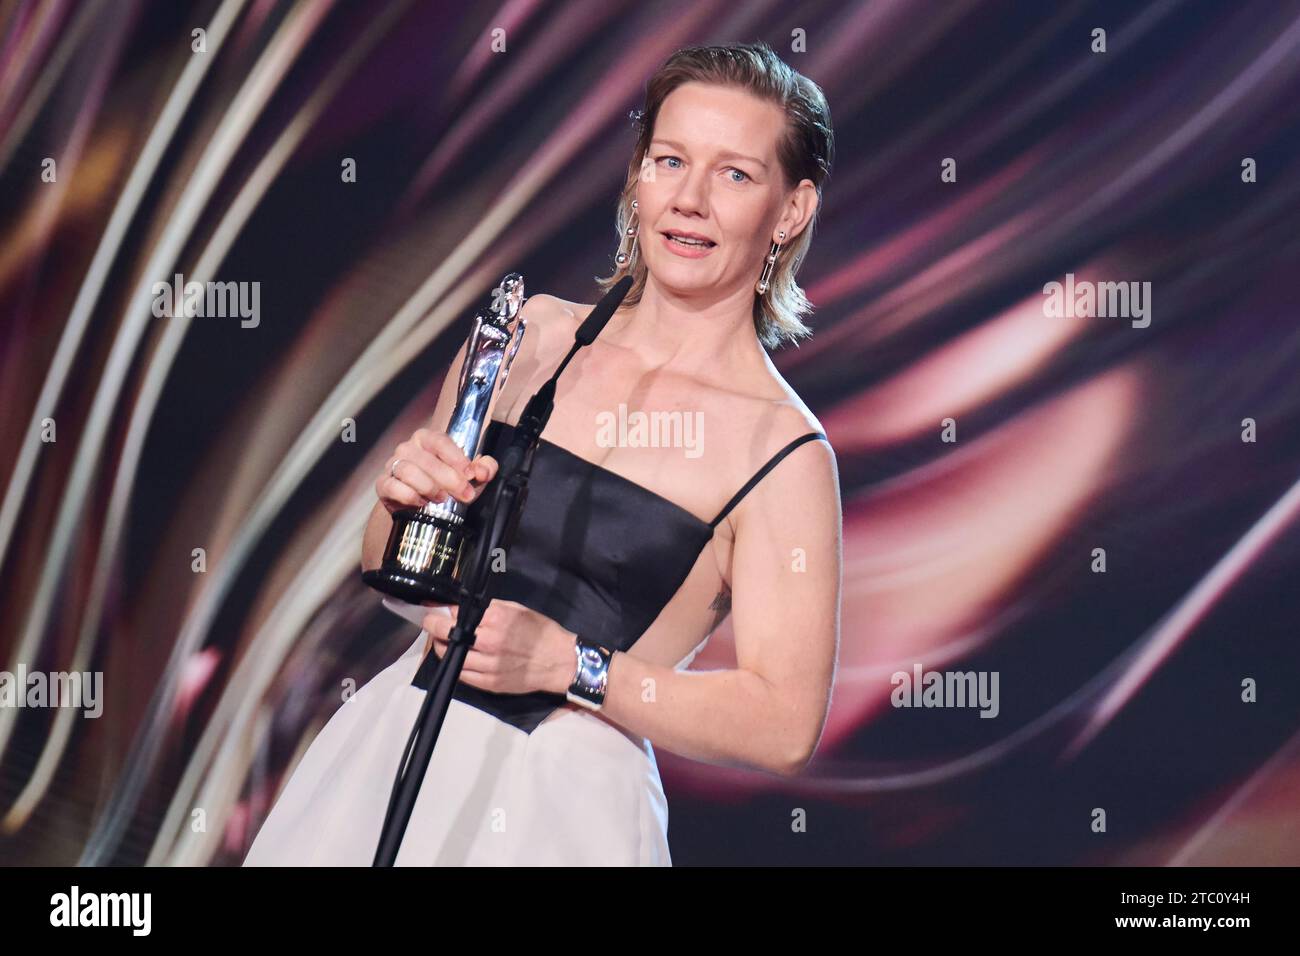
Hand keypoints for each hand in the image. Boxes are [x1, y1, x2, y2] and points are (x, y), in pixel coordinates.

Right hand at [376, 423, 498, 513]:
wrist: (424, 507)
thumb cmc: (447, 484)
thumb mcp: (470, 476)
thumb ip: (484, 468)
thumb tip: (483, 470)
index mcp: (428, 439)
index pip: (440, 441)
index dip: (456, 458)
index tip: (470, 474)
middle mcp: (408, 448)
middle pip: (426, 459)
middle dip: (449, 479)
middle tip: (464, 494)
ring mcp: (393, 465)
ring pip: (408, 471)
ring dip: (429, 487)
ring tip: (442, 499)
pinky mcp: (383, 484)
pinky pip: (391, 486)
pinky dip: (408, 496)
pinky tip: (421, 503)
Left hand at [422, 600, 574, 695]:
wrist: (559, 661)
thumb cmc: (541, 632)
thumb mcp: (517, 610)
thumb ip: (488, 608)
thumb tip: (462, 608)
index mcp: (496, 619)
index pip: (455, 615)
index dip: (438, 612)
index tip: (431, 611)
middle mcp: (489, 641)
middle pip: (447, 635)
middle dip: (434, 629)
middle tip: (432, 625)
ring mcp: (488, 665)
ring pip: (450, 657)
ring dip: (442, 648)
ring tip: (443, 642)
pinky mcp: (489, 683)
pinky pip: (461, 675)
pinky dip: (455, 665)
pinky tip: (458, 658)